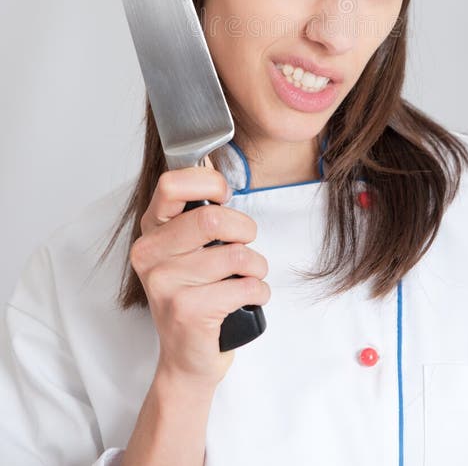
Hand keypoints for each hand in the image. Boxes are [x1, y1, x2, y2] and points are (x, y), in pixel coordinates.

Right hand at [130, 156, 270, 389]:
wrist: (187, 360)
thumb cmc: (196, 295)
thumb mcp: (188, 250)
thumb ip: (196, 214)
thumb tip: (212, 167)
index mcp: (150, 231)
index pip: (171, 184)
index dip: (209, 184)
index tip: (225, 196)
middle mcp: (149, 255)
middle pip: (212, 219)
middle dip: (245, 229)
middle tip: (247, 242)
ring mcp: (164, 285)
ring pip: (235, 255)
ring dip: (257, 266)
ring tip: (250, 276)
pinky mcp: (186, 311)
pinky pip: (244, 287)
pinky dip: (259, 291)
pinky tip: (249, 297)